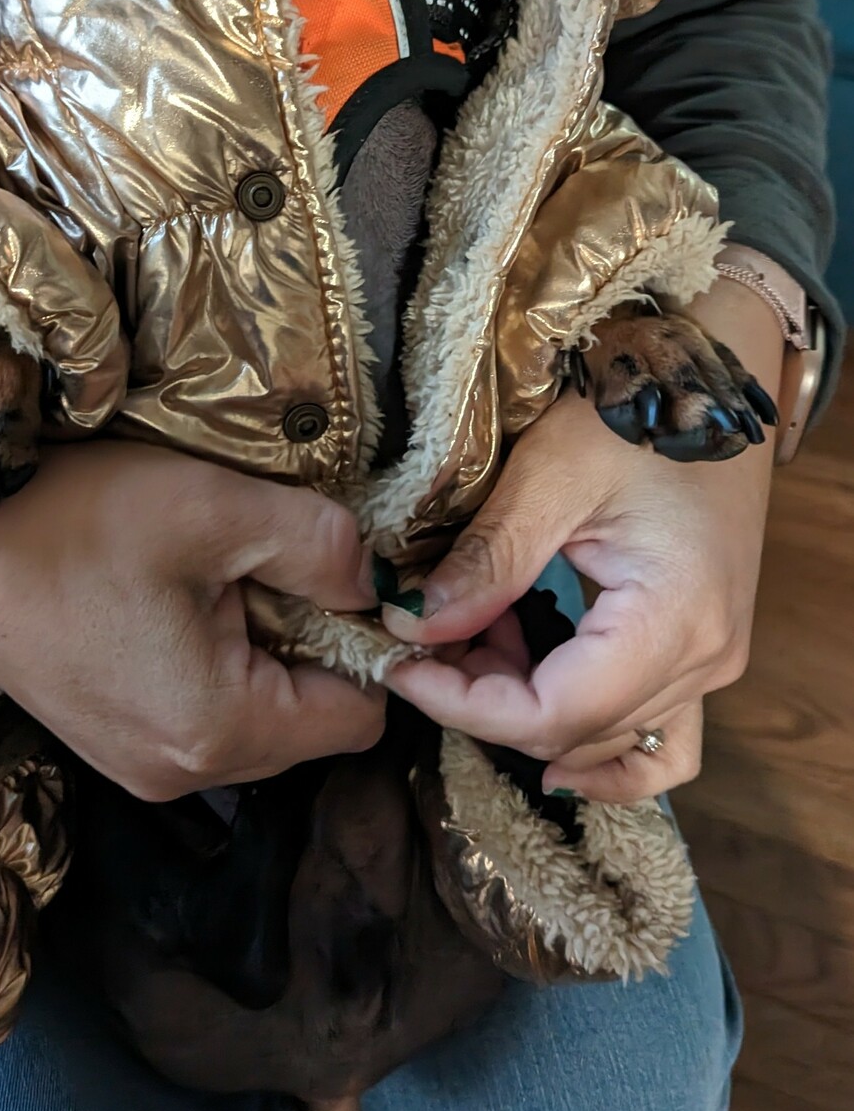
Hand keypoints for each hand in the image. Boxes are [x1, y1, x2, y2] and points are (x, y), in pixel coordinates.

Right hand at [0, 382, 383, 799]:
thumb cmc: (76, 518)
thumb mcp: (218, 508)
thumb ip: (324, 548)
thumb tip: (376, 586)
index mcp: (219, 731)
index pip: (362, 719)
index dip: (369, 644)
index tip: (335, 574)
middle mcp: (180, 772)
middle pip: (308, 721)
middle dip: (307, 642)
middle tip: (258, 562)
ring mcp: (136, 763)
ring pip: (255, 714)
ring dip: (257, 645)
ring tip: (208, 571)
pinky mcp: (107, 738)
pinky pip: (200, 710)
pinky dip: (209, 655)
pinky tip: (167, 590)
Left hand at [383, 278, 782, 800]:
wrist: (708, 369)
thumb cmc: (634, 404)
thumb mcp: (549, 472)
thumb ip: (487, 561)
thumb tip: (411, 628)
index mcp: (673, 620)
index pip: (553, 715)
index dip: (465, 705)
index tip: (399, 664)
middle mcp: (706, 659)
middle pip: (576, 733)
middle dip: (484, 701)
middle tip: (420, 644)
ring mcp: (712, 659)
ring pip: (608, 737)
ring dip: (528, 709)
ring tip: (470, 650)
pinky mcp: (702, 644)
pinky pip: (658, 735)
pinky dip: (598, 742)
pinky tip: (542, 727)